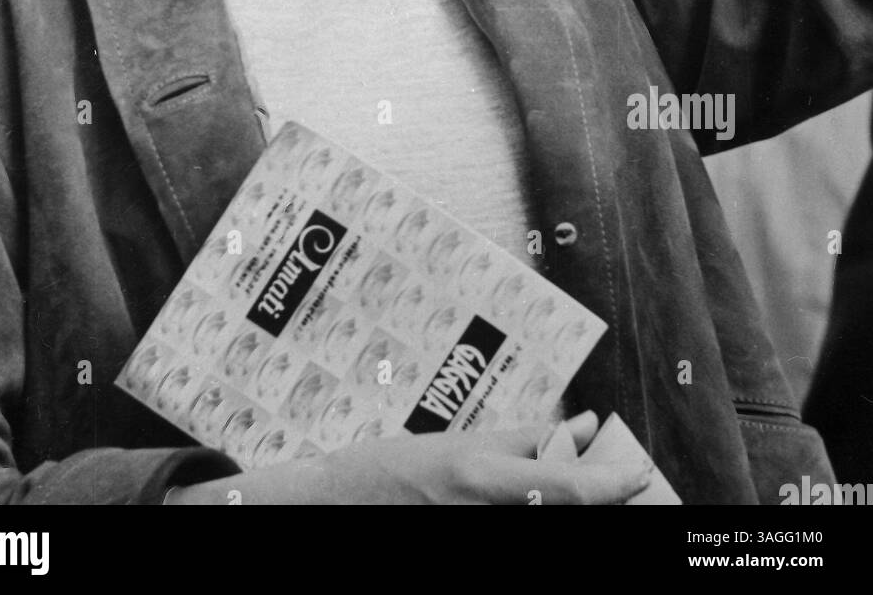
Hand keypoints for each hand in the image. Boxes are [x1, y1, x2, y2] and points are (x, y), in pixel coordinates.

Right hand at [165, 411, 650, 505]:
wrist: (338, 507)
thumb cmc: (396, 468)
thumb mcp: (463, 441)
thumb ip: (526, 438)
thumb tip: (585, 428)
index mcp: (485, 478)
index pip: (570, 487)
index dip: (614, 485)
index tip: (639, 474)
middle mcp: (489, 515)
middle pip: (566, 510)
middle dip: (596, 494)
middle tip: (612, 477)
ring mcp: (481, 536)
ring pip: (547, 519)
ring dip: (568, 503)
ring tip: (569, 480)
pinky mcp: (473, 550)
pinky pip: (520, 529)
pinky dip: (538, 512)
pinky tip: (534, 497)